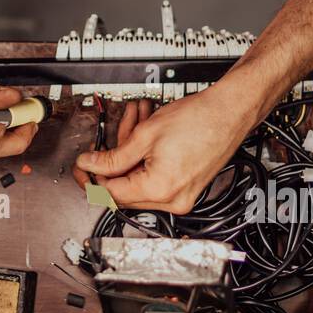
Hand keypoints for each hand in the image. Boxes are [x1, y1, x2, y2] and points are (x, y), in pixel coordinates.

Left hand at [71, 76, 263, 212]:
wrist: (230, 112)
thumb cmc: (199, 120)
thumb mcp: (145, 135)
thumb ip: (113, 156)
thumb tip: (91, 165)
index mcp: (159, 189)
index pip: (111, 192)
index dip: (91, 177)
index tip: (81, 165)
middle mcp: (172, 200)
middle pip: (124, 189)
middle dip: (110, 164)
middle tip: (100, 145)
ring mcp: (180, 196)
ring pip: (138, 180)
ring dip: (129, 153)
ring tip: (133, 121)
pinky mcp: (185, 188)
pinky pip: (154, 177)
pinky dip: (145, 157)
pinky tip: (144, 130)